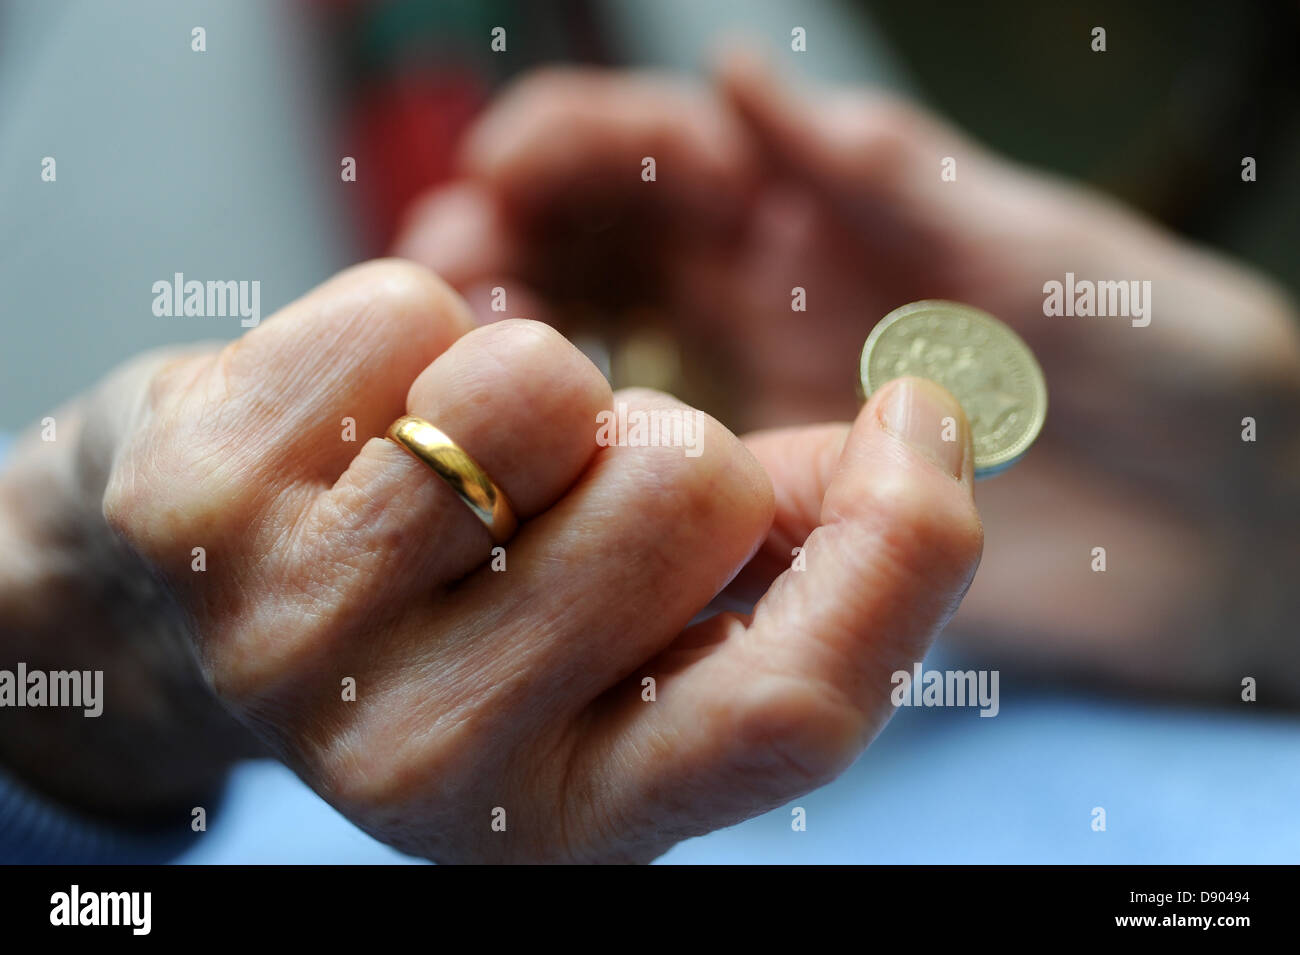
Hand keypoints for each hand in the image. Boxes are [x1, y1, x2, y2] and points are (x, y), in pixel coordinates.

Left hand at [2, 260, 981, 859]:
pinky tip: (353, 421)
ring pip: (545, 384)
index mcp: (572, 819)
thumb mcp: (622, 633)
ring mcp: (296, 649)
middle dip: (663, 439)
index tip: (916, 422)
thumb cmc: (448, 607)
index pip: (793, 714)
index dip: (903, 548)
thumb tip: (915, 443)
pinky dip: (414, 324)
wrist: (189, 602)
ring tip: (454, 457)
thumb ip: (780, 565)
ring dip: (537, 382)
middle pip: (685, 493)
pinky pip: (408, 311)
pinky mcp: (197, 513)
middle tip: (568, 486)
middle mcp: (428, 770)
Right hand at [396, 55, 1299, 699]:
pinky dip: (581, 464)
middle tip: (445, 276)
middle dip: (503, 240)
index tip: (496, 170)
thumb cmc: (1164, 362)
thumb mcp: (1032, 243)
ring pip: (598, 358)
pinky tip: (535, 473)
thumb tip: (733, 73)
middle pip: (595, 250)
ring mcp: (757, 408)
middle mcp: (770, 304)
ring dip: (517, 348)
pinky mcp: (770, 512)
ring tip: (460, 362)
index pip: (662, 151)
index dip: (569, 145)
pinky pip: (651, 479)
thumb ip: (885, 172)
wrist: (1227, 529)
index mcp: (826, 211)